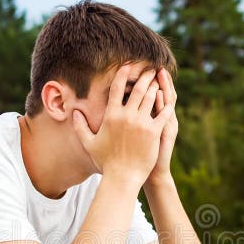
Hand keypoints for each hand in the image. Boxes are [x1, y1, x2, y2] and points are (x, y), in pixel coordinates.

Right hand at [73, 64, 174, 185]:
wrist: (122, 177)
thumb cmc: (105, 162)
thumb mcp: (89, 143)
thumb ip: (80, 126)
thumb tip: (74, 113)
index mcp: (111, 116)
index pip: (117, 88)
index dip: (123, 74)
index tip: (128, 66)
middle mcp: (127, 116)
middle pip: (138, 89)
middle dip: (145, 76)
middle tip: (150, 69)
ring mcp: (141, 123)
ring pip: (151, 98)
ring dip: (155, 86)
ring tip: (159, 80)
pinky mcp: (154, 132)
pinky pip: (162, 113)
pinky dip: (166, 104)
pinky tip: (169, 98)